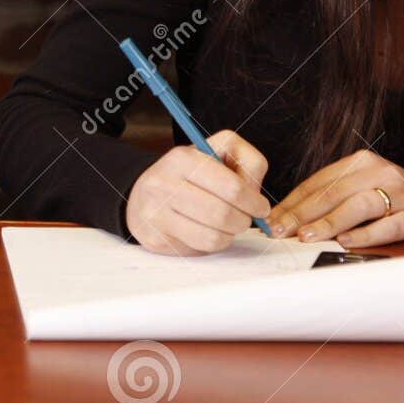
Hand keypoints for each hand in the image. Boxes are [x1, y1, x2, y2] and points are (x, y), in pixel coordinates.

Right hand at [124, 130, 271, 254]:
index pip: (232, 187)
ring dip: (230, 234)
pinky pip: (199, 249)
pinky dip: (213, 243)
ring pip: (213, 237)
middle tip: (246, 219)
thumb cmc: (189, 174)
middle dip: (244, 220)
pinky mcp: (155, 238)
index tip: (260, 207)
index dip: (254, 201)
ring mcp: (155, 213)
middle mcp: (163, 184)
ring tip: (227, 225)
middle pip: (223, 215)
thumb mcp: (218, 152)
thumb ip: (247, 162)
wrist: (143, 194)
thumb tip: (256, 195)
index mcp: (182, 158)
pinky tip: (208, 231)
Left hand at [267, 148, 403, 246]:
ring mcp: (401, 192)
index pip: (317, 183)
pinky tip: (345, 241)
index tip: (271, 221)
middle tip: (280, 231)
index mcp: (359, 163)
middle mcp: (379, 172)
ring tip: (307, 236)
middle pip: (332, 193)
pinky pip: (389, 225)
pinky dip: (366, 234)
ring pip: (358, 205)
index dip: (291, 203)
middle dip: (302, 214)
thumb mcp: (358, 188)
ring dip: (329, 222)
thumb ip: (328, 198)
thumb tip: (286, 219)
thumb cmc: (388, 198)